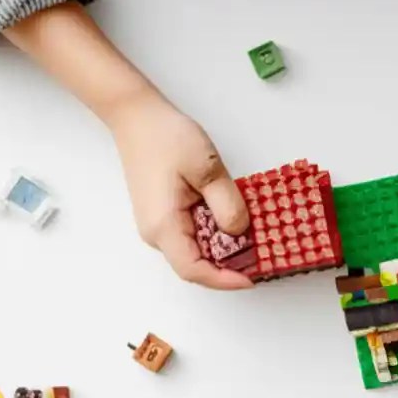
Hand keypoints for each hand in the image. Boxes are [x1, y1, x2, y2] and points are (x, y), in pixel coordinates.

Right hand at [110, 95, 252, 287]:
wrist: (137, 117)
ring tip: (252, 243)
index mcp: (164, 225)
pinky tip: (232, 224)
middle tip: (259, 260)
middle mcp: (156, 232)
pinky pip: (190, 236)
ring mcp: (157, 225)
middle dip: (227, 268)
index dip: (224, 280)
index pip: (194, 270)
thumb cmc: (167, 138)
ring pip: (193, 252)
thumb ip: (226, 204)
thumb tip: (239, 232)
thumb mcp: (206, 168)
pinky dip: (213, 237)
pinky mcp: (162, 215)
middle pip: (194, 265)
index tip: (252, 277)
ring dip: (221, 252)